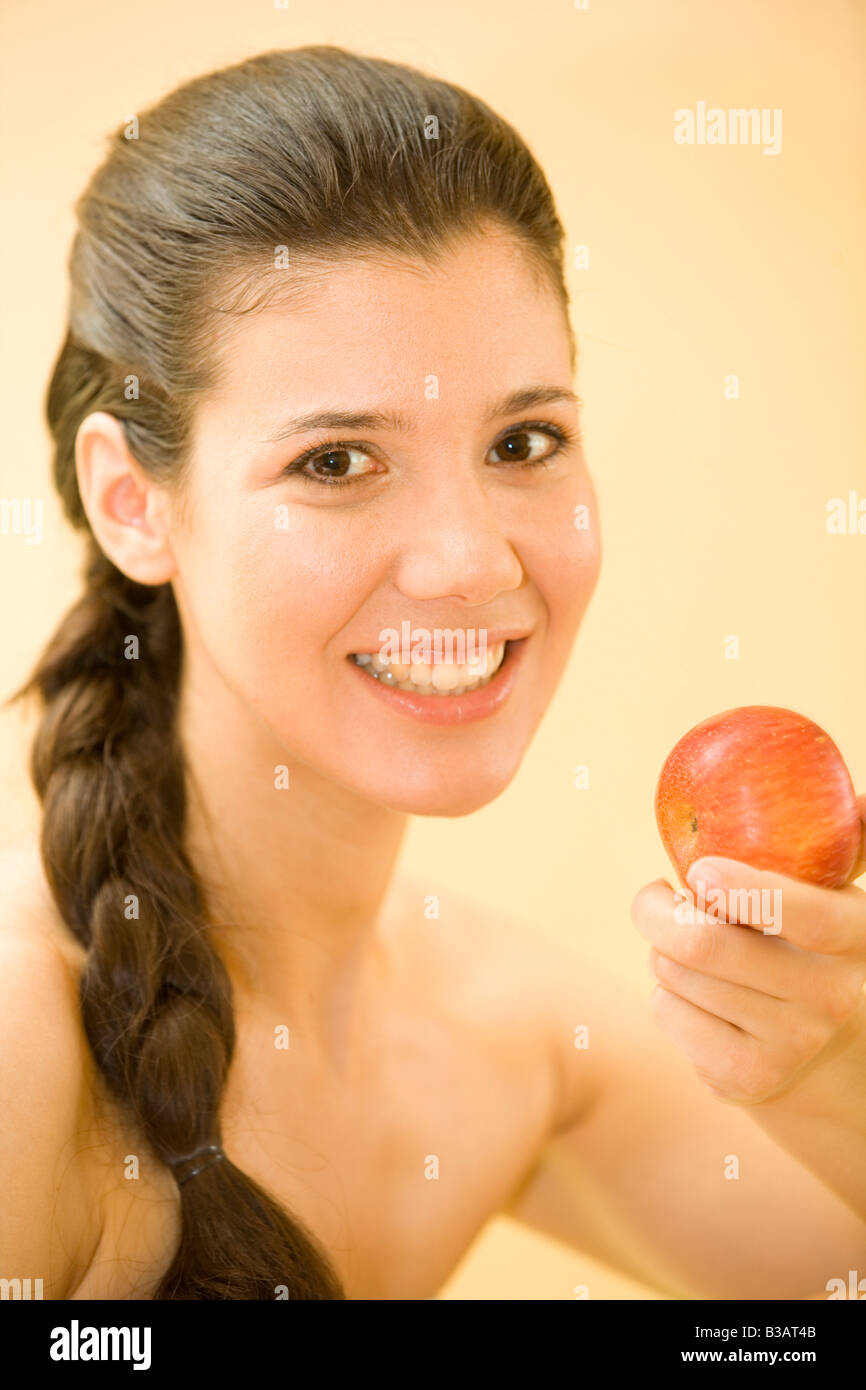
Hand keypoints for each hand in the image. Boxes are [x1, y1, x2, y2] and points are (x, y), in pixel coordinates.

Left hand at [630, 796, 865, 1104]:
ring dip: (663, 951)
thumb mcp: (839, 903)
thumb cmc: (814, 950)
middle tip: (656, 895)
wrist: (823, 1059)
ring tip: (688, 947)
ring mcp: (790, 1045)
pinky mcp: (744, 1078)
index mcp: (858, 938)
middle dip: (657, 910)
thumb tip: (857, 801)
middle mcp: (832, 997)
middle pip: (706, 946)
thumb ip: (849, 850)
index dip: (750, 892)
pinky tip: (694, 993)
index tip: (702, 871)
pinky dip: (665, 993)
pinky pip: (667, 1013)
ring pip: (676, 974)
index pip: (810, 917)